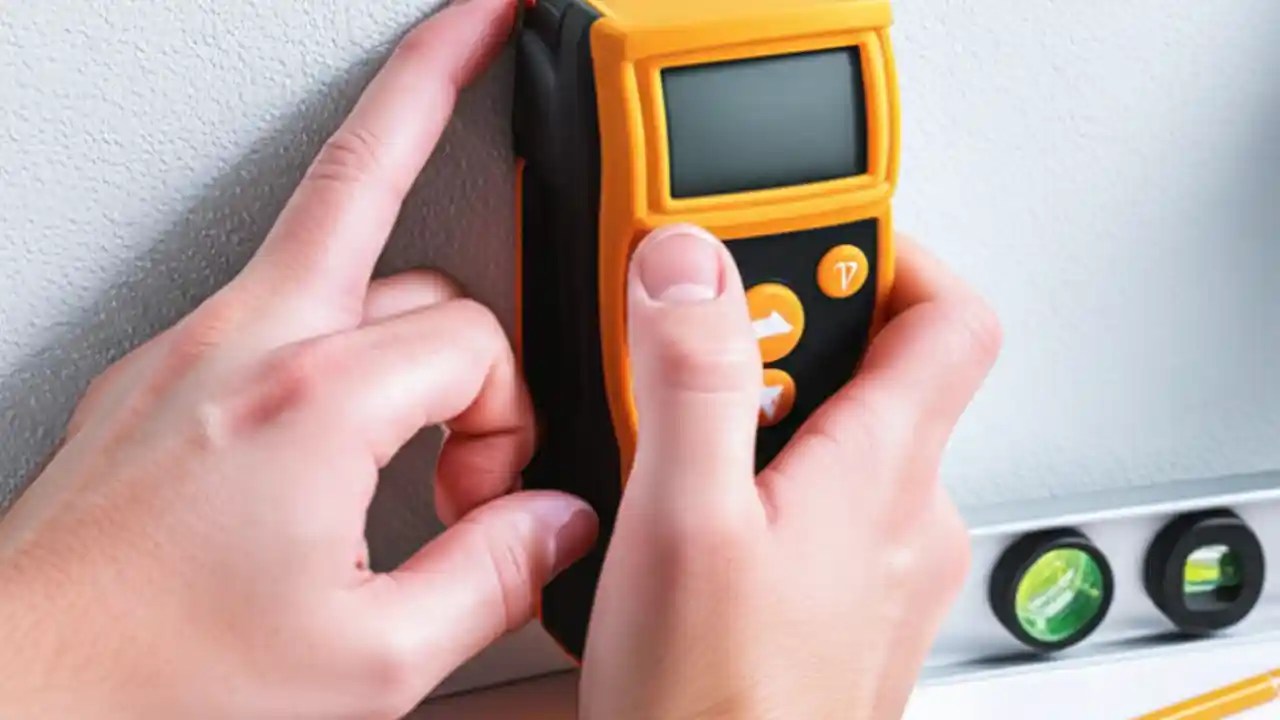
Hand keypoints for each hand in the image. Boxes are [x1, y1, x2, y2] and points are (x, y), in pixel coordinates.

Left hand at [0, 2, 596, 717]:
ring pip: (322, 234)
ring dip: (396, 221)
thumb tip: (558, 523)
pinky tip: (359, 354)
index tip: (496, 493)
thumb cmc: (153, 690)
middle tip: (496, 22)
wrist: (6, 702)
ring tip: (440, 185)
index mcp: (311, 405)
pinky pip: (270, 296)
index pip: (473, 345)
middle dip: (445, 90)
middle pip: (369, 173)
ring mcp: (187, 350)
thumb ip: (494, 575)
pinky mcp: (157, 379)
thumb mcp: (372, 661)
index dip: (510, 419)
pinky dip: (335, 299)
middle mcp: (241, 347)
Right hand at [580, 226, 1001, 718]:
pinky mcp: (843, 602)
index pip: (947, 313)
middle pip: (882, 364)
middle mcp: (904, 512)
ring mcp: (879, 564)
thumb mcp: (685, 522)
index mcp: (884, 470)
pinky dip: (766, 474)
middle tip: (698, 341)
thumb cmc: (719, 707)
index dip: (888, 249)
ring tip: (676, 433)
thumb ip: (695, 380)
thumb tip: (692, 264)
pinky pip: (823, 501)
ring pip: (843, 436)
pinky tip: (696, 509)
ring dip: (766, 407)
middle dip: (789, 330)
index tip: (801, 232)